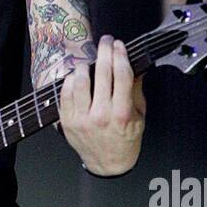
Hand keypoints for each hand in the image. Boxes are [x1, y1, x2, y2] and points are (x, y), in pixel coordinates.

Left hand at [58, 35, 145, 175]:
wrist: (109, 165)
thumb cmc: (126, 140)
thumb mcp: (140, 117)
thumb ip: (136, 90)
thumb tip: (137, 65)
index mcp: (122, 113)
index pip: (121, 75)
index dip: (120, 55)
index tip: (119, 44)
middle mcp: (101, 115)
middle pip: (102, 73)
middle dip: (105, 52)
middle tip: (106, 41)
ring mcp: (82, 118)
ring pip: (80, 81)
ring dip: (86, 66)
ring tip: (90, 62)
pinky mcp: (68, 121)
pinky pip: (66, 93)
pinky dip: (71, 80)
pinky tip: (77, 76)